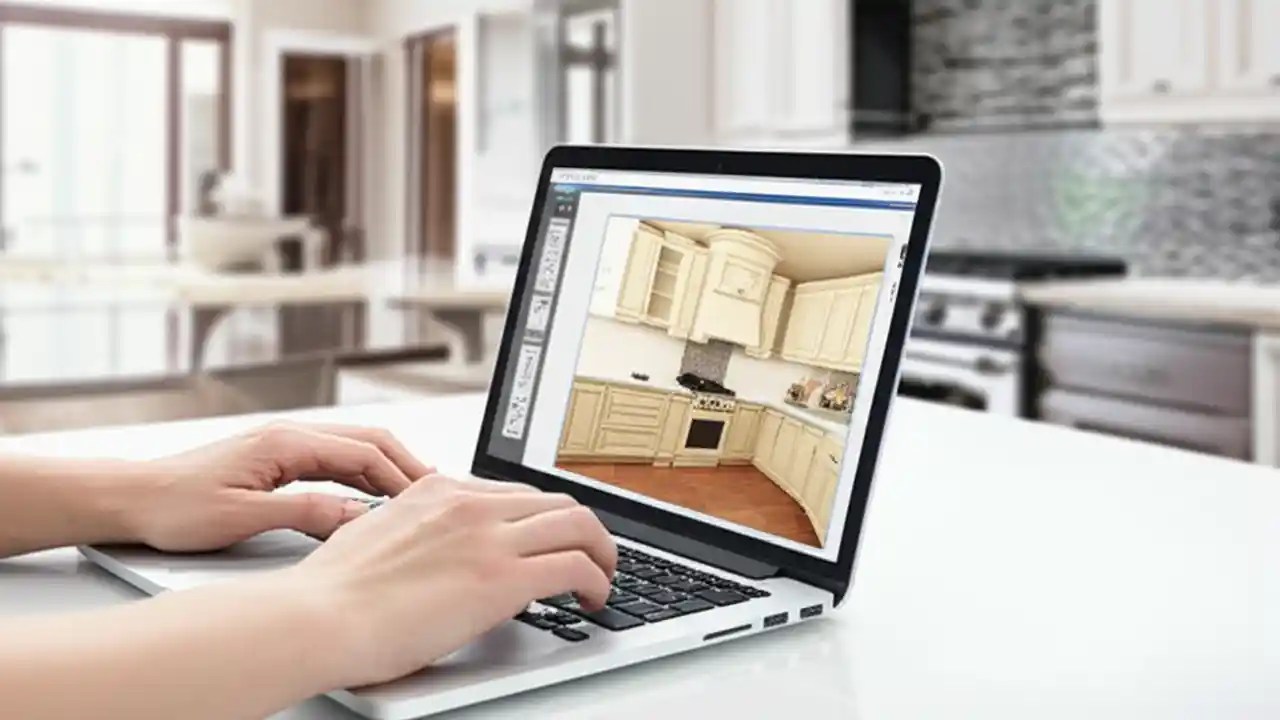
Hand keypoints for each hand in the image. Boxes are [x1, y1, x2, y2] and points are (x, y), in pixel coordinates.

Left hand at [125, 423, 434, 551]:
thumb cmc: (174, 508)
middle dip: (405, 464)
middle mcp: (288, 435)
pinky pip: (333, 460)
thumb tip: (359, 518)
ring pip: (352, 448)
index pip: (363, 452)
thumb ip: (306, 514)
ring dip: (386, 468)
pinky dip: (361, 474)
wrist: (131, 499)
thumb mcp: (244, 518)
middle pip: (366, 440)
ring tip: (415, 494)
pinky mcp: (275, 458)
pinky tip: (372, 494)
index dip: (400, 476)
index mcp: (285, 443)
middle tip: (437, 492)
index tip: (426, 499)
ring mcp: (282, 444)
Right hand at [282, 473, 616, 687]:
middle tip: (592, 556)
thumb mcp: (377, 533)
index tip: (552, 538)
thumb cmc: (335, 592)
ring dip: (602, 552)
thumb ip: (417, 531)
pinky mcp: (504, 578)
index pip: (514, 493)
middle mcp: (470, 504)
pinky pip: (577, 567)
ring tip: (603, 577)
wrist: (320, 616)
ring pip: (579, 526)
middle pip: (556, 502)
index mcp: (439, 490)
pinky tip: (593, 598)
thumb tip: (436, 550)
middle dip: (584, 530)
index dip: (543, 519)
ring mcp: (489, 537)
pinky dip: (598, 581)